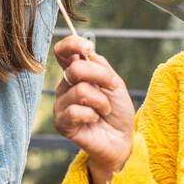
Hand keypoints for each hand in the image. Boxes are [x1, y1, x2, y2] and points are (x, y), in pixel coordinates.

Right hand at [53, 35, 133, 183]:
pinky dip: (93, 115)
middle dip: (102, 77)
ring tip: (105, 110)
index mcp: (75, 73)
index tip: (88, 48)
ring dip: (101, 101)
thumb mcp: (114, 83)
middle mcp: (64, 86)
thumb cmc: (117, 111)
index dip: (72, 44)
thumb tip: (86, 52)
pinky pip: (76, 111)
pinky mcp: (62, 123)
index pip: (62, 51)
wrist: (122, 140)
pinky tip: (94, 121)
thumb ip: (100, 66)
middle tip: (113, 88)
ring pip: (80, 91)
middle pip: (75, 69)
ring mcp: (61, 104)